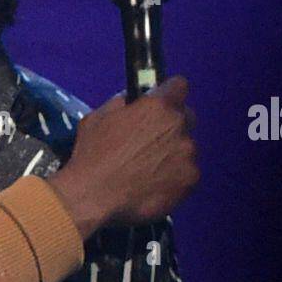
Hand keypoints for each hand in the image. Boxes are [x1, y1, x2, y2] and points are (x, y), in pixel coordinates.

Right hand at [50, 77, 198, 237]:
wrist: (93, 196)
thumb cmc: (91, 154)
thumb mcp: (98, 118)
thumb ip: (120, 105)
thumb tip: (131, 103)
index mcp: (157, 106)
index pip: (178, 86)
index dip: (168, 94)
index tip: (160, 104)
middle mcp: (178, 125)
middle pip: (187, 117)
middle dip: (172, 125)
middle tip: (151, 142)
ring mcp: (188, 154)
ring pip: (187, 148)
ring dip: (173, 154)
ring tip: (150, 171)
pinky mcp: (190, 180)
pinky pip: (187, 174)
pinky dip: (175, 178)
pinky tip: (155, 186)